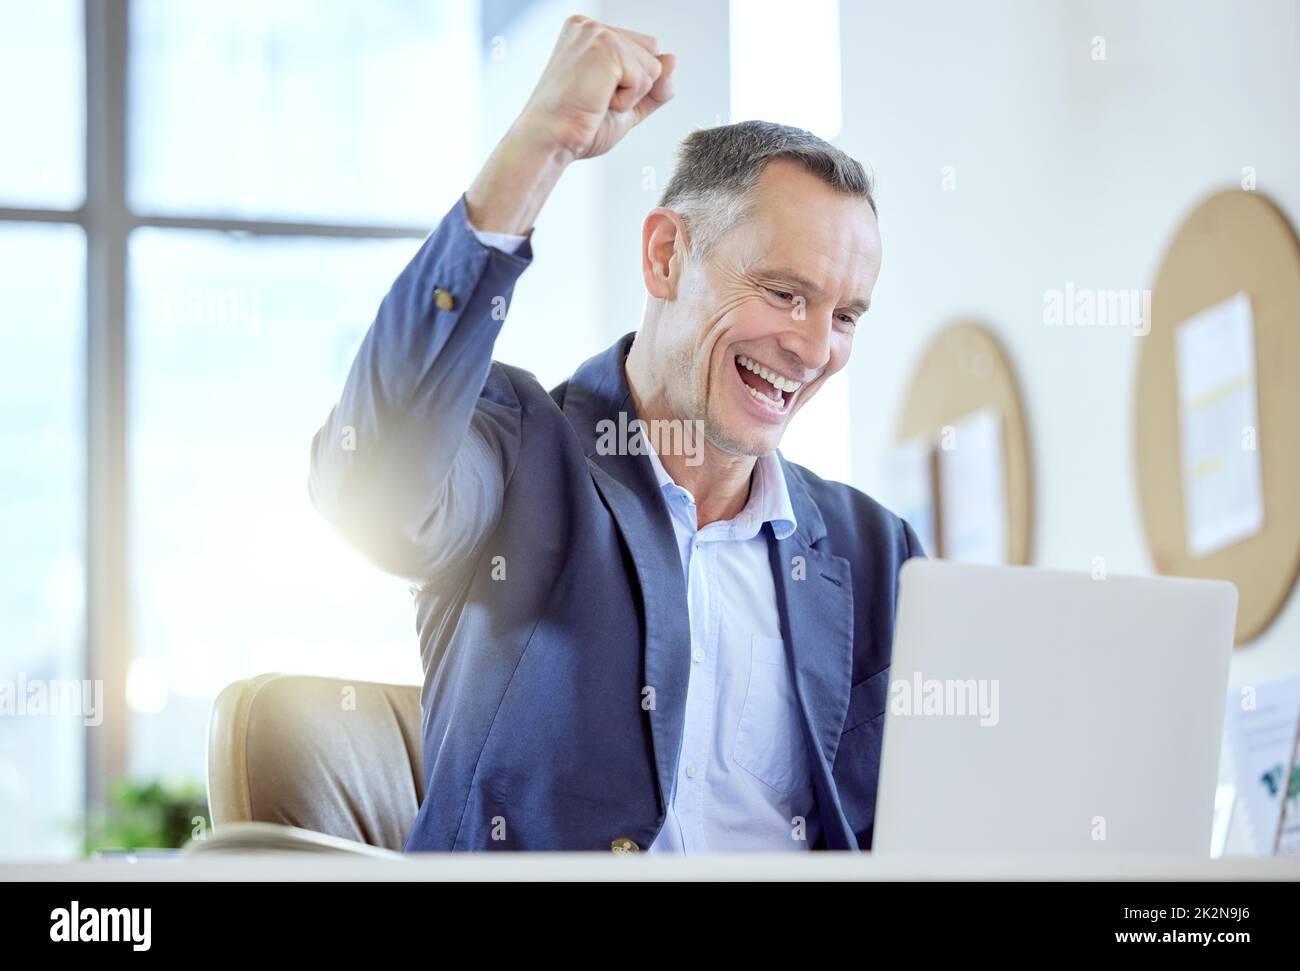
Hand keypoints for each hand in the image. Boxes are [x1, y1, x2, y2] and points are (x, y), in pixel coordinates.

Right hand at [514, 15, 676, 161]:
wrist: (551, 141)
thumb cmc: (576, 127)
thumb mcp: (625, 105)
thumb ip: (652, 85)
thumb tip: (673, 59)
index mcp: (588, 34)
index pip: (642, 49)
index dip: (631, 82)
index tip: (595, 95)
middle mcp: (589, 26)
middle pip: (652, 51)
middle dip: (635, 85)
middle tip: (596, 98)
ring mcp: (597, 32)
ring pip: (653, 66)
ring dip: (631, 95)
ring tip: (595, 100)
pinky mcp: (605, 46)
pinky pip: (645, 78)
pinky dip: (627, 100)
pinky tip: (598, 101)